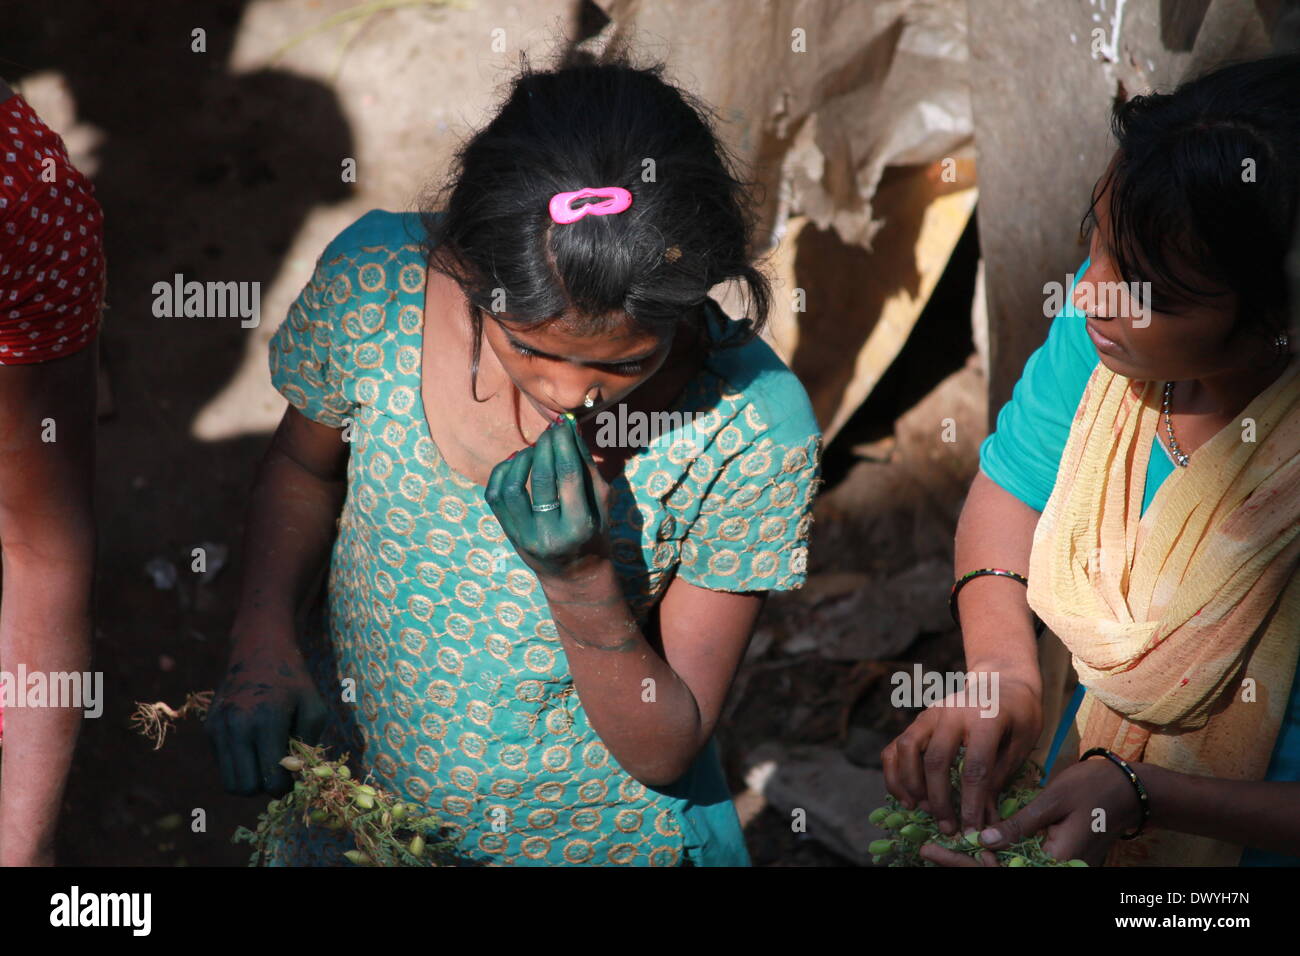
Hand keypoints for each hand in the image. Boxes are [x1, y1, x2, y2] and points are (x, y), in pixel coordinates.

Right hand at [205, 636, 327, 796]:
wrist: (258, 650)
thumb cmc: (293, 681)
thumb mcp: (314, 707)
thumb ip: (308, 745)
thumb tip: (297, 777)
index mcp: (267, 721)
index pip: (270, 779)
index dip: (285, 788)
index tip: (294, 780)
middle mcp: (237, 727)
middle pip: (245, 788)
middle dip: (265, 788)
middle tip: (280, 774)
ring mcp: (219, 728)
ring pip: (229, 783)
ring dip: (250, 781)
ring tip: (267, 763)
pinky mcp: (209, 728)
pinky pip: (223, 765)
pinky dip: (239, 765)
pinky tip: (253, 747)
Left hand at [485, 414, 610, 584]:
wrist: (574, 574)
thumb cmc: (595, 531)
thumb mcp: (601, 502)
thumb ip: (587, 465)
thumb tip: (570, 428)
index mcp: (579, 526)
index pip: (568, 475)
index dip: (564, 444)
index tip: (563, 424)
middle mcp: (549, 534)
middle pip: (541, 478)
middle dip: (545, 447)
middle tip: (550, 430)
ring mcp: (524, 536)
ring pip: (513, 487)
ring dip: (522, 459)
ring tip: (534, 449)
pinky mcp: (508, 533)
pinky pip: (495, 496)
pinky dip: (503, 472)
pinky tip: (516, 460)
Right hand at [881, 675, 1041, 835]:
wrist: (1001, 680)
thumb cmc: (1018, 716)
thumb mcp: (1022, 744)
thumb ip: (1000, 777)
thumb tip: (985, 818)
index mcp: (986, 718)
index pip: (975, 767)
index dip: (972, 802)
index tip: (972, 828)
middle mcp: (952, 712)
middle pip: (936, 760)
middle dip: (939, 800)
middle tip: (947, 826)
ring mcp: (930, 713)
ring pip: (906, 749)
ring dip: (910, 784)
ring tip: (921, 809)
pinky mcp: (918, 720)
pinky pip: (895, 746)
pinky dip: (894, 773)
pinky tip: (905, 796)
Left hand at [920, 756, 1140, 865]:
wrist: (1130, 790)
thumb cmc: (1093, 788)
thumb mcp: (1052, 801)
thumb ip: (1019, 826)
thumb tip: (983, 843)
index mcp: (1056, 861)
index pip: (999, 871)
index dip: (963, 862)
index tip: (933, 849)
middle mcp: (1055, 869)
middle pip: (999, 875)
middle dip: (961, 863)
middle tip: (925, 848)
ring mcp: (1056, 866)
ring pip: (1007, 870)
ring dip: (974, 861)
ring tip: (938, 845)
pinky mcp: (1055, 859)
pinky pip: (1018, 861)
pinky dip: (992, 855)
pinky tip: (970, 843)